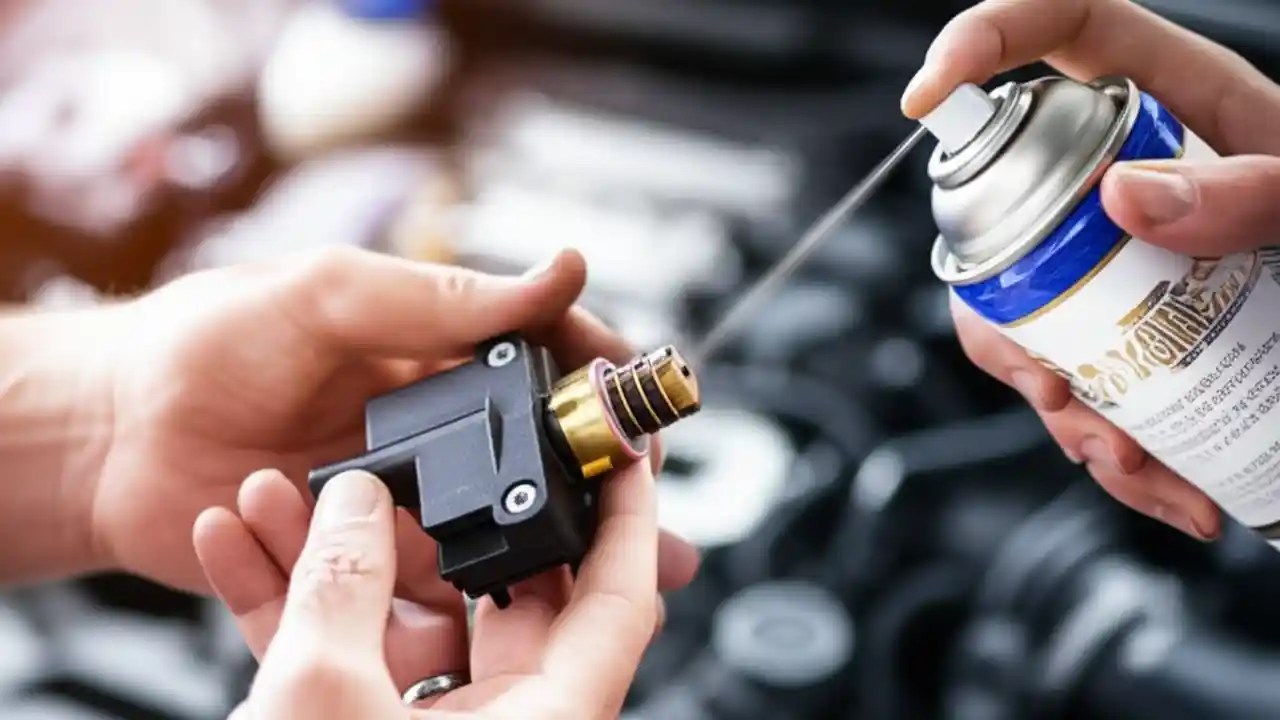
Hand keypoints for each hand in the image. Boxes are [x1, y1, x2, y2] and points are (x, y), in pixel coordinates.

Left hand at [89, 246, 698, 591]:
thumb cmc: (201, 345)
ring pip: (497, 532)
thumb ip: (438, 294)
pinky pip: (423, 587)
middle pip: (535, 456)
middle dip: (599, 481)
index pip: (539, 356)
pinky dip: (466, 597)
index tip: (639, 396)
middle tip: (647, 503)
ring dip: (555, 552)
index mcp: (426, 347)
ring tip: (613, 569)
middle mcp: (424, 425)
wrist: (109, 438)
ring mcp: (398, 497)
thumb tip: (556, 269)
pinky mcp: (360, 559)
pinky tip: (514, 601)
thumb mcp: (324, 293)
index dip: (595, 374)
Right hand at [196, 463, 666, 719]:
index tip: (626, 453)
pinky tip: (243, 553)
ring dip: (339, 554)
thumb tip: (353, 506)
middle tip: (415, 454)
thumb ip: (342, 587)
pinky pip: (350, 657)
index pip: (621, 599)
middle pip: (501, 593)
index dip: (629, 517)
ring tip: (285, 494)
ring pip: (408, 617)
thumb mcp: (320, 703)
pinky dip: (297, 608)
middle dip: (437, 514)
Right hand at [901, 0, 1279, 540]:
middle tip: (1055, 389)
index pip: (1058, 28)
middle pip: (1001, 213)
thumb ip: (1255, 189)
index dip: (979, 41)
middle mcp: (1129, 177)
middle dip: (1002, 321)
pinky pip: (1081, 384)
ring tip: (1127, 459)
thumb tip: (1126, 196)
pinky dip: (1109, 452)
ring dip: (1055, 409)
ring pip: (1023, 318)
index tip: (928, 97)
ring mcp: (1121, 257)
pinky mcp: (1134, 326)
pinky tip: (1168, 487)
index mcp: (1179, 105)